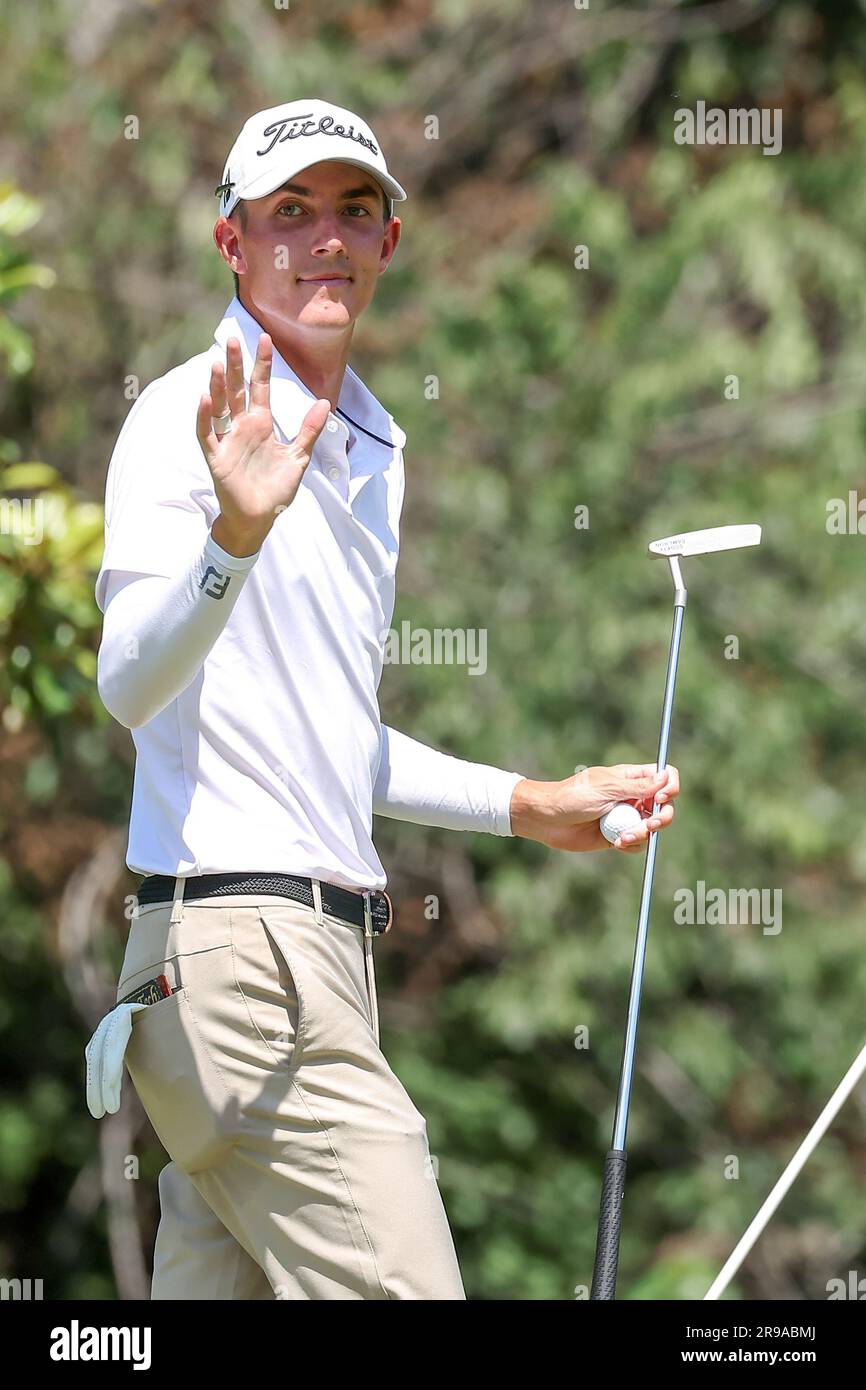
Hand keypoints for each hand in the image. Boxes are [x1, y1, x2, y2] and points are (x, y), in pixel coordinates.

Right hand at [196, 333, 330, 554]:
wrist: (261, 517)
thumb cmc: (276, 488)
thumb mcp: (299, 456)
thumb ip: (309, 430)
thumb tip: (325, 403)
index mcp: (262, 424)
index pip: (261, 387)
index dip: (263, 365)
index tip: (265, 339)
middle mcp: (243, 427)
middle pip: (237, 390)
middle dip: (236, 366)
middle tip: (233, 338)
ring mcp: (228, 441)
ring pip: (220, 407)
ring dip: (218, 386)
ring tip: (218, 363)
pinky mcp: (216, 458)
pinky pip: (206, 435)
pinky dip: (203, 418)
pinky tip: (203, 399)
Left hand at [509, 763, 680, 853]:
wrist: (547, 819)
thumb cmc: (573, 797)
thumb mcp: (607, 788)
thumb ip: (638, 787)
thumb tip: (666, 777)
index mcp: (631, 778)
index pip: (664, 776)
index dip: (670, 787)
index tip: (660, 798)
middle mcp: (632, 796)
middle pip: (665, 805)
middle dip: (662, 817)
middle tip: (650, 825)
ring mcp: (626, 816)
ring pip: (652, 827)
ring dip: (642, 834)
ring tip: (621, 838)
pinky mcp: (618, 835)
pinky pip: (638, 842)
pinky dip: (632, 845)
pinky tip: (615, 843)